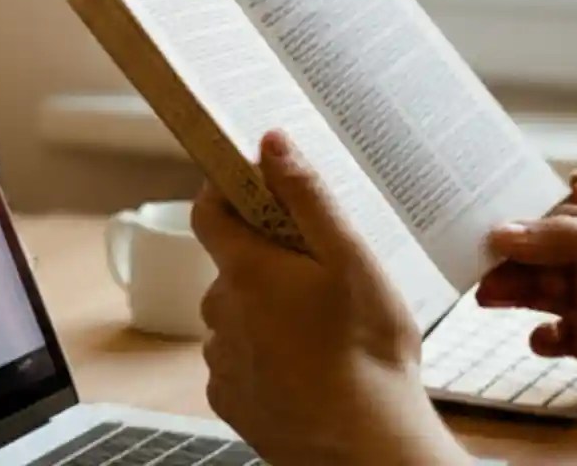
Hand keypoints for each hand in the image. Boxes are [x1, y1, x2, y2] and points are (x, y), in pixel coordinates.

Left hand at [192, 131, 471, 465]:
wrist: (366, 448)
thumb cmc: (368, 353)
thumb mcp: (351, 260)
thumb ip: (307, 198)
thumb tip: (270, 142)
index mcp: (247, 272)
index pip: (208, 212)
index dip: (226, 192)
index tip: (253, 188)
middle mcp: (222, 314)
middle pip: (231, 267)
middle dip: (267, 262)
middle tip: (320, 276)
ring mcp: (223, 361)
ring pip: (238, 317)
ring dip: (268, 313)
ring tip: (323, 331)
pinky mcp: (231, 401)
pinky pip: (241, 361)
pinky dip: (266, 356)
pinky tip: (309, 367)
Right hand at [477, 172, 576, 399]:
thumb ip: (568, 240)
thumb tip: (505, 233)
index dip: (561, 192)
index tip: (518, 192)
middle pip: (552, 243)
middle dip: (518, 249)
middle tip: (482, 257)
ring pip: (544, 287)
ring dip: (515, 288)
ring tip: (488, 294)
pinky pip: (555, 334)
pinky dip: (541, 336)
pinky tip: (540, 337)